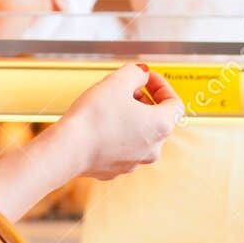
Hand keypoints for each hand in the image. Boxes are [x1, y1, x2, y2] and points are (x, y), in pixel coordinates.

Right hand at [48, 63, 182, 180]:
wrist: (68, 149)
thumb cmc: (94, 117)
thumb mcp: (118, 81)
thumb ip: (137, 72)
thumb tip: (142, 74)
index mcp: (161, 126)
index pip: (175, 103)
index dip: (161, 85)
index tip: (146, 78)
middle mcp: (153, 148)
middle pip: (158, 119)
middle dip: (144, 101)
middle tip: (126, 89)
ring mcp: (135, 162)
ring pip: (140, 135)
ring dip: (131, 118)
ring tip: (111, 105)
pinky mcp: (115, 169)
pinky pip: (122, 148)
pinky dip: (116, 134)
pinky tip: (100, 125)